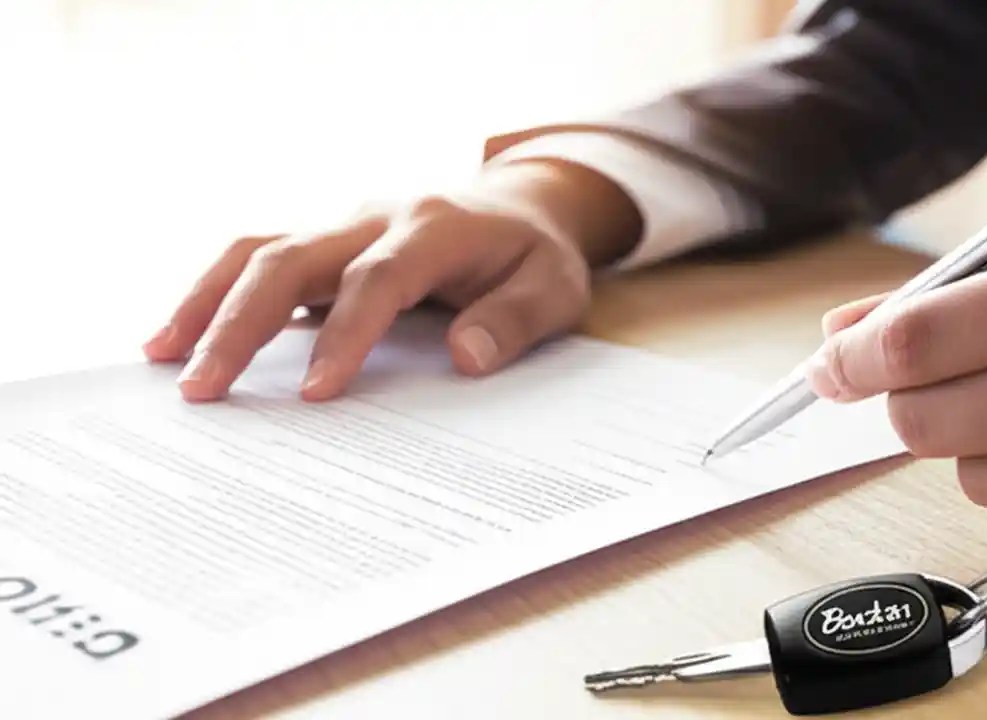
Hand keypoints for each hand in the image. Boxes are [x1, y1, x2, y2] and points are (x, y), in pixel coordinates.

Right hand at [142, 160, 640, 401]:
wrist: (517, 207)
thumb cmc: (534, 257)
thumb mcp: (554, 290)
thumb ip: (514, 320)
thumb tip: (464, 358)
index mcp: (436, 228)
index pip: (379, 278)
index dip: (346, 333)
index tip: (316, 393)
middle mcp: (375, 216)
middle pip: (293, 257)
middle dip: (242, 321)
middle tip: (202, 388)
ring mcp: (341, 223)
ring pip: (259, 249)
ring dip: (206, 300)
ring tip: (161, 357)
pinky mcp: (322, 240)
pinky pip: (257, 257)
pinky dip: (213, 292)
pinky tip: (177, 336)